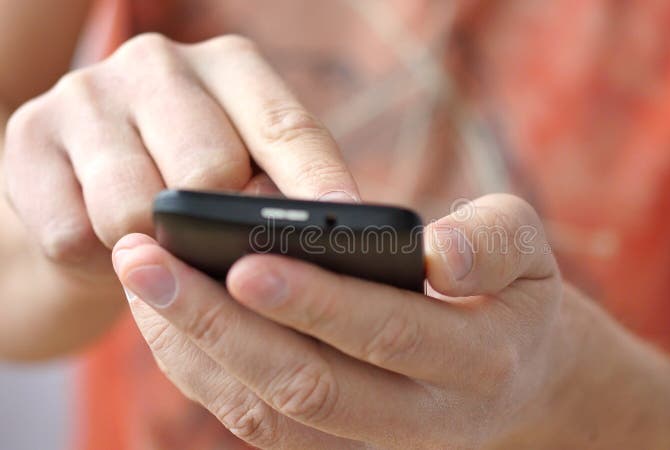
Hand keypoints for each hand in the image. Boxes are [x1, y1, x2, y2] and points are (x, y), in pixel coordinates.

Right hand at [2, 33, 357, 300]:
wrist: (80, 193)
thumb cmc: (186, 185)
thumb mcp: (245, 170)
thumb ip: (281, 189)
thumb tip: (330, 232)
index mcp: (232, 65)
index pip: (287, 128)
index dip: (318, 186)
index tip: (347, 231)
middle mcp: (159, 62)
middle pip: (209, 171)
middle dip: (217, 227)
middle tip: (219, 252)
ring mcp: (87, 93)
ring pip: (134, 208)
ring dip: (153, 251)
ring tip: (161, 249)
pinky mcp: (26, 136)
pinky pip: (73, 235)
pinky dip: (98, 261)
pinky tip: (109, 245)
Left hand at [114, 194, 564, 447]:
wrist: (518, 370)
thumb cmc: (513, 291)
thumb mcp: (528, 251)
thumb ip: (491, 243)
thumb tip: (437, 253)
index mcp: (479, 360)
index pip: (386, 334)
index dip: (315, 303)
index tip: (241, 261)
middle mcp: (423, 418)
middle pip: (308, 386)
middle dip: (219, 325)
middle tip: (146, 261)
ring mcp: (374, 441)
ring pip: (270, 416)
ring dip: (196, 351)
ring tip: (141, 282)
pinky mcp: (338, 444)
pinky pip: (260, 424)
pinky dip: (204, 374)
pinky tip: (167, 320)